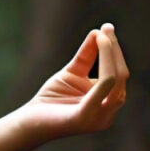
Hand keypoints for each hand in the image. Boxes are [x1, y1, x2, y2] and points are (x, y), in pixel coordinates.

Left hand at [21, 22, 128, 140]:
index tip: (106, 28)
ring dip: (110, 57)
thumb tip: (97, 32)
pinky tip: (100, 50)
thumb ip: (86, 56)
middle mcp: (108, 112)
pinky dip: (103, 72)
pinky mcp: (83, 119)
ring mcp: (98, 118)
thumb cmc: (51, 98)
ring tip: (102, 38)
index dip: (114, 51)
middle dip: (114, 51)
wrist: (28, 122)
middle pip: (121, 77)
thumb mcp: (71, 73)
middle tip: (105, 29)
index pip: (120, 73)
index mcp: (108, 102)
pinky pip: (100, 93)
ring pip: (114, 83)